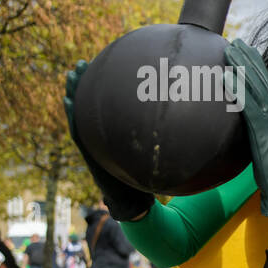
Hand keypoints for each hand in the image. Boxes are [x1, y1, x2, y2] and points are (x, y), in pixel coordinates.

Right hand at [63, 60, 154, 220]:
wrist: (139, 203)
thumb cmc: (151, 179)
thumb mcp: (161, 153)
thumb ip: (169, 137)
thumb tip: (198, 123)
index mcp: (117, 137)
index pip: (108, 108)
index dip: (104, 88)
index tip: (103, 66)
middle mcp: (104, 139)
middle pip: (91, 107)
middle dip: (84, 84)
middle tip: (81, 64)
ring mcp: (97, 146)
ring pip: (81, 116)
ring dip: (73, 95)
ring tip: (70, 75)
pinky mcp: (93, 155)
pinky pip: (80, 134)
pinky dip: (74, 117)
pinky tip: (69, 100)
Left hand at [224, 39, 267, 216]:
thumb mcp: (262, 139)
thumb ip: (254, 125)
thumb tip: (241, 119)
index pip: (266, 83)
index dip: (256, 64)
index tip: (246, 49)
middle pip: (261, 79)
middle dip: (249, 59)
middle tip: (236, 41)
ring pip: (256, 87)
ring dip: (242, 67)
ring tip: (230, 50)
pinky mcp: (261, 128)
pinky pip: (247, 105)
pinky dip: (238, 89)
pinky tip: (226, 77)